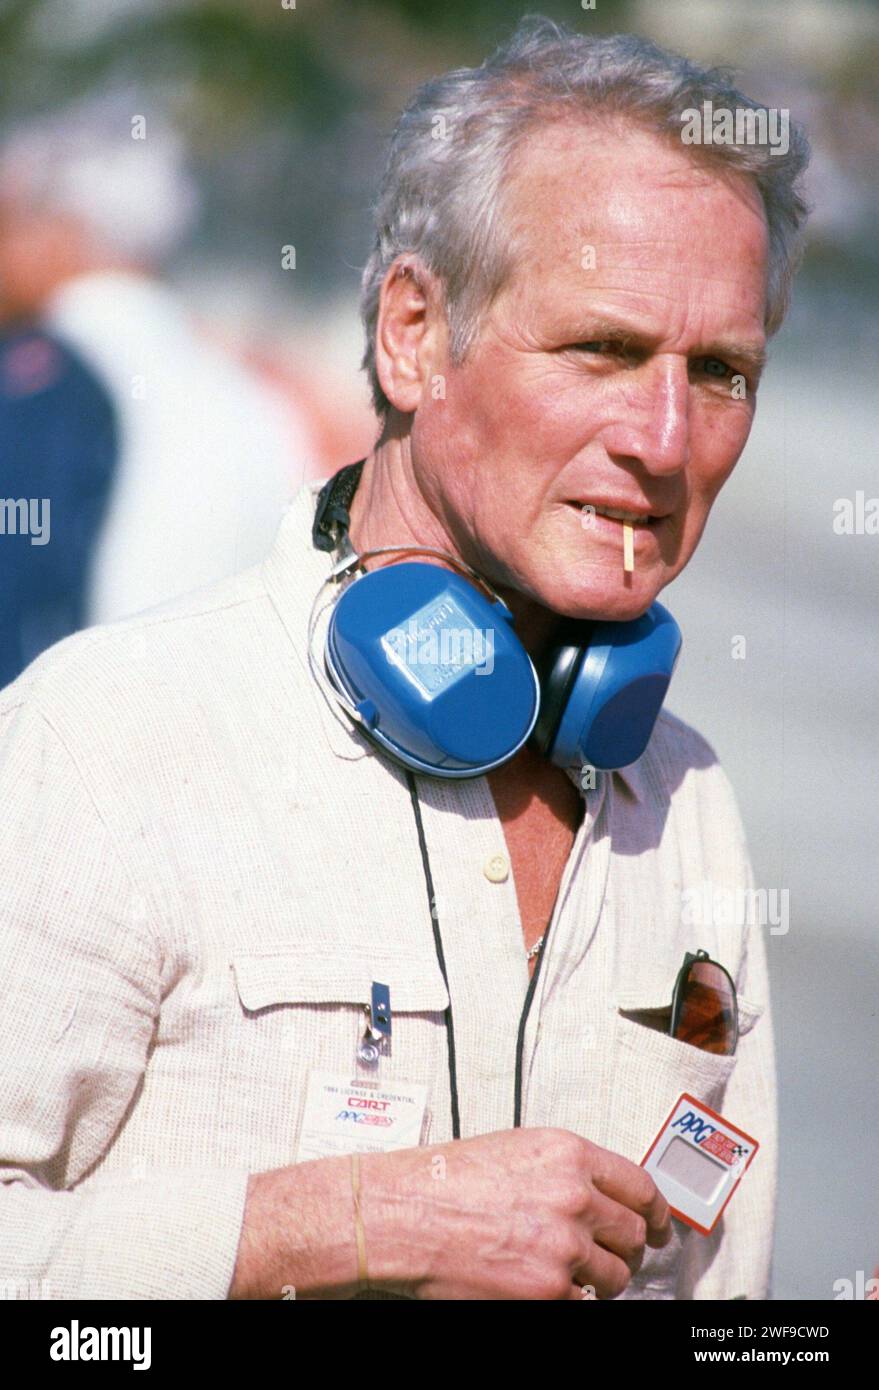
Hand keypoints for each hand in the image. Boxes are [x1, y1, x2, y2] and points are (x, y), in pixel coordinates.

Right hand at [360, 1126, 671, 1299]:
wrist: (408, 1215)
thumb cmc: (446, 1181)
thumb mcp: (518, 1150)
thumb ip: (566, 1170)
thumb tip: (599, 1195)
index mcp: (569, 1155)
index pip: (640, 1186)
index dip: (656, 1211)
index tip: (657, 1224)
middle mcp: (574, 1197)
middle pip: (633, 1234)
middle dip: (628, 1250)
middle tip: (616, 1257)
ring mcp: (564, 1247)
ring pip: (615, 1275)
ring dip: (603, 1281)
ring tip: (578, 1278)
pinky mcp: (549, 1291)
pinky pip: (584, 1304)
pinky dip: (573, 1300)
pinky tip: (553, 1289)